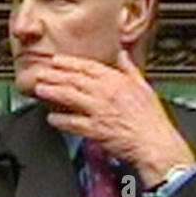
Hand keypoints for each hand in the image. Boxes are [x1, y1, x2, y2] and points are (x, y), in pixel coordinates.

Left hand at [32, 50, 195, 185]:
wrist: (156, 143)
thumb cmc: (151, 119)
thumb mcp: (144, 87)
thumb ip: (129, 69)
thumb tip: (122, 53)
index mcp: (118, 82)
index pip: (88, 67)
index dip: (69, 63)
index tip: (56, 60)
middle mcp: (106, 94)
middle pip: (74, 80)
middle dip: (54, 75)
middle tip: (39, 72)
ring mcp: (100, 111)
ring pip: (70, 97)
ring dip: (52, 92)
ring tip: (39, 89)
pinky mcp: (96, 130)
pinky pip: (73, 123)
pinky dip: (60, 120)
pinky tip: (51, 118)